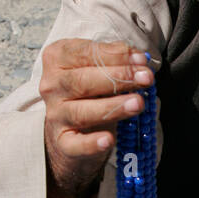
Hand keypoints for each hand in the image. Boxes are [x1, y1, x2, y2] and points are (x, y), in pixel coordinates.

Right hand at [40, 38, 154, 197]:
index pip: (85, 53)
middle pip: (83, 80)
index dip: (115, 55)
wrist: (71, 130)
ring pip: (82, 112)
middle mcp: (52, 86)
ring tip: (138, 103)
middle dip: (118, 78)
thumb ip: (115, 61)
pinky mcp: (63, 142)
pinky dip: (92, 144)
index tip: (141, 59)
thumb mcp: (98, 70)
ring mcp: (56, 115)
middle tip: (145, 78)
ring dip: (113, 107)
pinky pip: (77, 145)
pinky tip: (109, 140)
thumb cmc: (88, 93)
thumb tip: (139, 59)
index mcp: (57, 60)